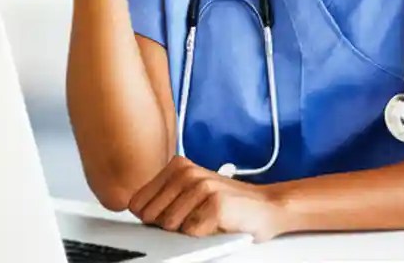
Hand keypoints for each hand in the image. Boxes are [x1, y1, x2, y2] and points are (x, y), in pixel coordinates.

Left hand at [127, 156, 287, 242]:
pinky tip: (217, 224)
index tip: (169, 217)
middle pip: (151, 216)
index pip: (137, 202)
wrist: (267, 206)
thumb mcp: (190, 193)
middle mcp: (186, 171)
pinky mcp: (215, 204)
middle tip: (193, 218)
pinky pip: (191, 232)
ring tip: (206, 220)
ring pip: (170, 225)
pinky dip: (203, 236)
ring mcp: (201, 186)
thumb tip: (137, 214)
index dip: (150, 218)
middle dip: (168, 225)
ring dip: (188, 231)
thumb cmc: (227, 204)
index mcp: (176, 166)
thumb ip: (164, 198)